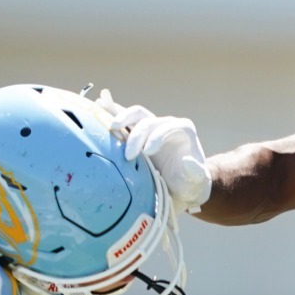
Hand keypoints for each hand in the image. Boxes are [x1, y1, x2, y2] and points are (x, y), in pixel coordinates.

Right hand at [97, 88, 211, 212]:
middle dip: (136, 135)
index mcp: (183, 129)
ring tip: (109, 125)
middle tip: (129, 155)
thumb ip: (195, 173)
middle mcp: (165, 124)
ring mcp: (150, 127)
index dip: (156, 136)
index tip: (148, 152)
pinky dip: (110, 112)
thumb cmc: (190, 184)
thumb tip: (187, 160)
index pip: (168, 126)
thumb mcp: (197, 182)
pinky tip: (97, 106)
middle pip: (147, 120)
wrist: (180, 188)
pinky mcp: (137, 134)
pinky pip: (124, 120)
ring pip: (134, 115)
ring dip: (120, 117)